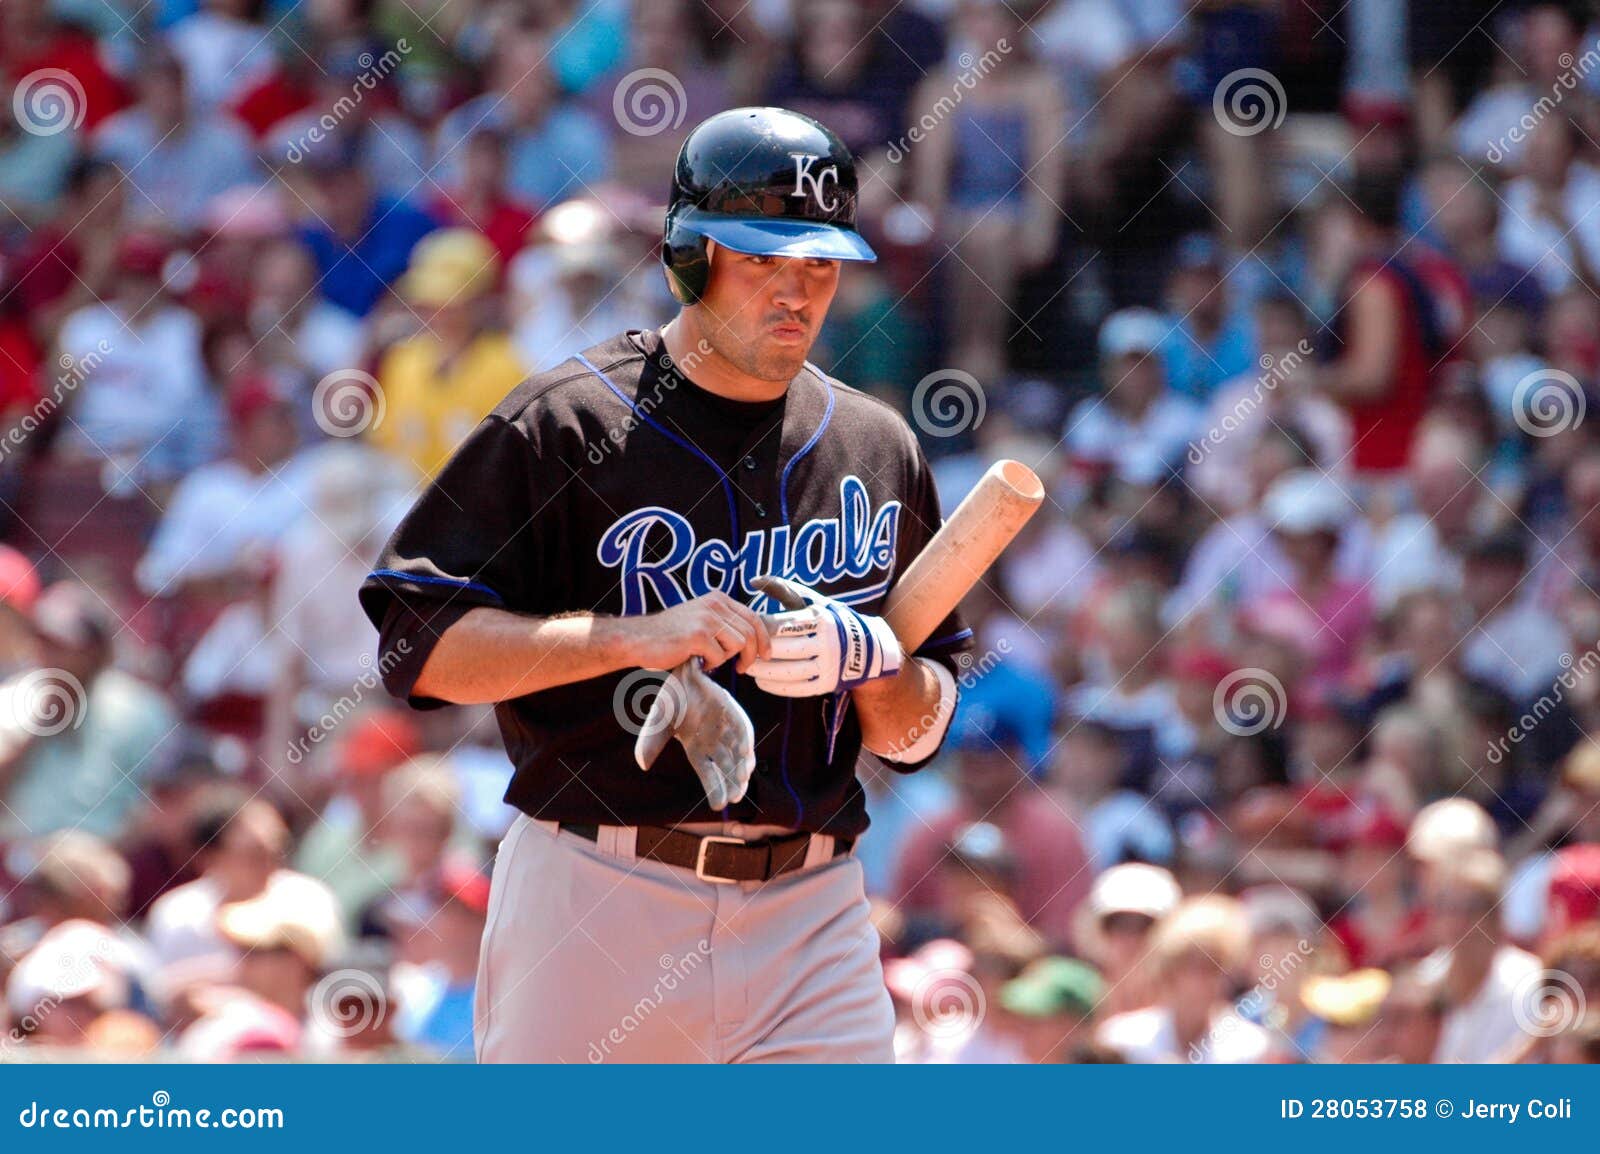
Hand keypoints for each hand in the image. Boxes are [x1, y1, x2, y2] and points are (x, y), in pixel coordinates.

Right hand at [625, 592, 770, 672]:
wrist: (638, 638)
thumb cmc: (670, 634)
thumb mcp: (701, 619)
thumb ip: (724, 623)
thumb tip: (753, 640)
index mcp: (718, 598)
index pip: (753, 617)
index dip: (763, 638)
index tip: (765, 654)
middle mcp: (714, 604)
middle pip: (750, 632)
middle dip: (751, 654)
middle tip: (743, 668)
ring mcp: (706, 619)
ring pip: (738, 644)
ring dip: (727, 658)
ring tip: (710, 660)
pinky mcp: (698, 635)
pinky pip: (719, 656)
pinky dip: (711, 664)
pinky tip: (698, 662)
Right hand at [634, 659, 754, 808]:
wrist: (681, 671)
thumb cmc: (671, 699)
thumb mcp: (659, 724)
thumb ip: (651, 743)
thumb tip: (643, 765)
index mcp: (697, 749)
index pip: (708, 774)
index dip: (714, 790)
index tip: (718, 805)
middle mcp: (715, 742)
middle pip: (726, 768)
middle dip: (731, 783)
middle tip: (734, 798)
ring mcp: (725, 728)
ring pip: (737, 753)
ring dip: (740, 766)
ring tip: (741, 780)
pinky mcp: (733, 713)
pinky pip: (741, 730)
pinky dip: (743, 742)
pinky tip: (744, 754)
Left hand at [745, 575, 901, 696]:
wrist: (866, 648)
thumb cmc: (830, 619)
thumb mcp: (812, 600)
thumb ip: (783, 588)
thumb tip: (753, 581)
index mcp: (821, 618)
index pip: (782, 624)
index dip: (760, 628)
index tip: (746, 629)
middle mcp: (827, 642)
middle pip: (783, 649)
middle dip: (758, 651)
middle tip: (741, 651)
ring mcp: (829, 664)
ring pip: (789, 671)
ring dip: (764, 671)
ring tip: (749, 668)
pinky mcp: (827, 683)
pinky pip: (798, 688)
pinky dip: (777, 686)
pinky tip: (762, 682)